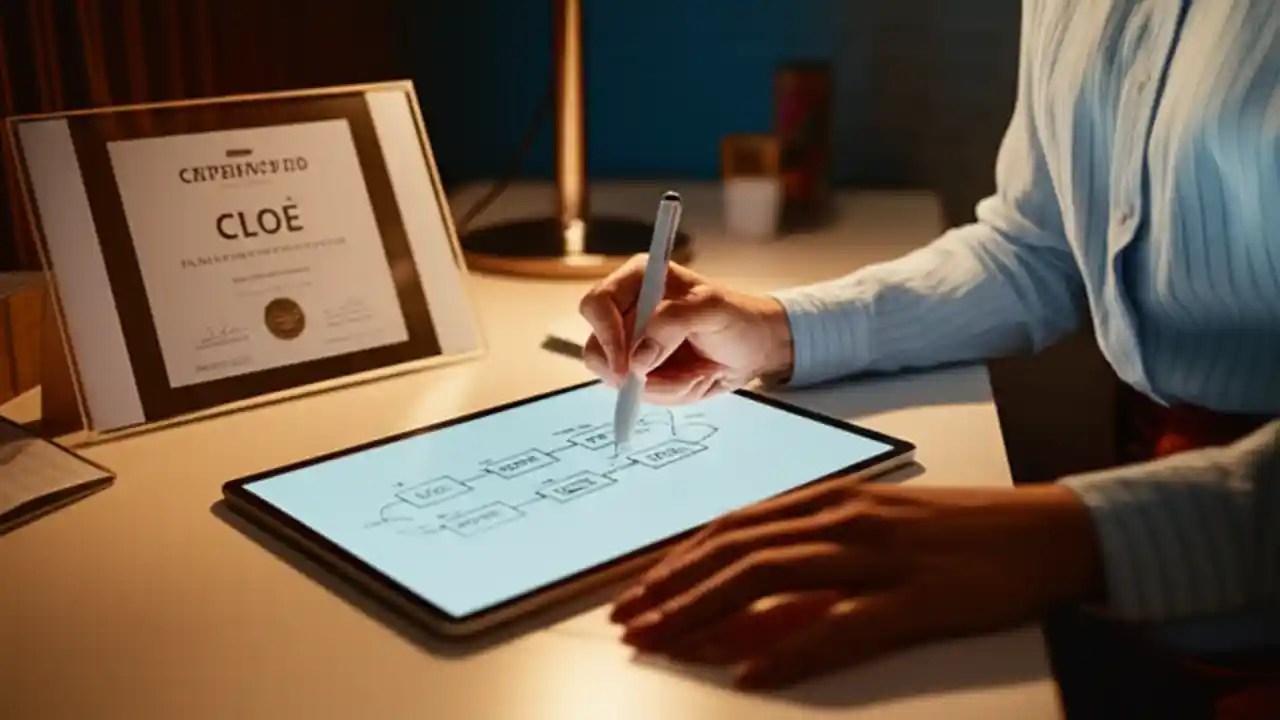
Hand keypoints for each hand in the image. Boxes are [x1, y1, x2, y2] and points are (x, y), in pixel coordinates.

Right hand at [579, 256, 792, 404]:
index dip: (605, 335)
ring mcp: (632, 344)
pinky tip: (693, 379)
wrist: (756, 347)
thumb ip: (672, 324)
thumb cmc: (738, 318)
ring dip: (659, 385)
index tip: (628, 365)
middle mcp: (628, 311)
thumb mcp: (712, 310)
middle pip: (596, 348)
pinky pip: (638, 393)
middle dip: (630, 372)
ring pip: (617, 378)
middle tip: (660, 379)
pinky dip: (667, 393)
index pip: (597, 304)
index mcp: (638, 281)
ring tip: (695, 374)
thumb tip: (637, 358)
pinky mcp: (642, 371)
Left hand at [610, 480, 1103, 688]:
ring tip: (664, 640)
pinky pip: (839, 627)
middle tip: (628, 620)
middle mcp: (844, 519)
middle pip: (736, 551)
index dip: (678, 559)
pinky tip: (753, 675)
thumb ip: (815, 542)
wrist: (1047, 533)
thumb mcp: (877, 522)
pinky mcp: (914, 600)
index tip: (638, 589)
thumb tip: (750, 579)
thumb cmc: (959, 530)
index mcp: (832, 499)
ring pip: (767, 580)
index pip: (734, 527)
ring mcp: (877, 557)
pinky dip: (789, 651)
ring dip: (704, 612)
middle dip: (672, 587)